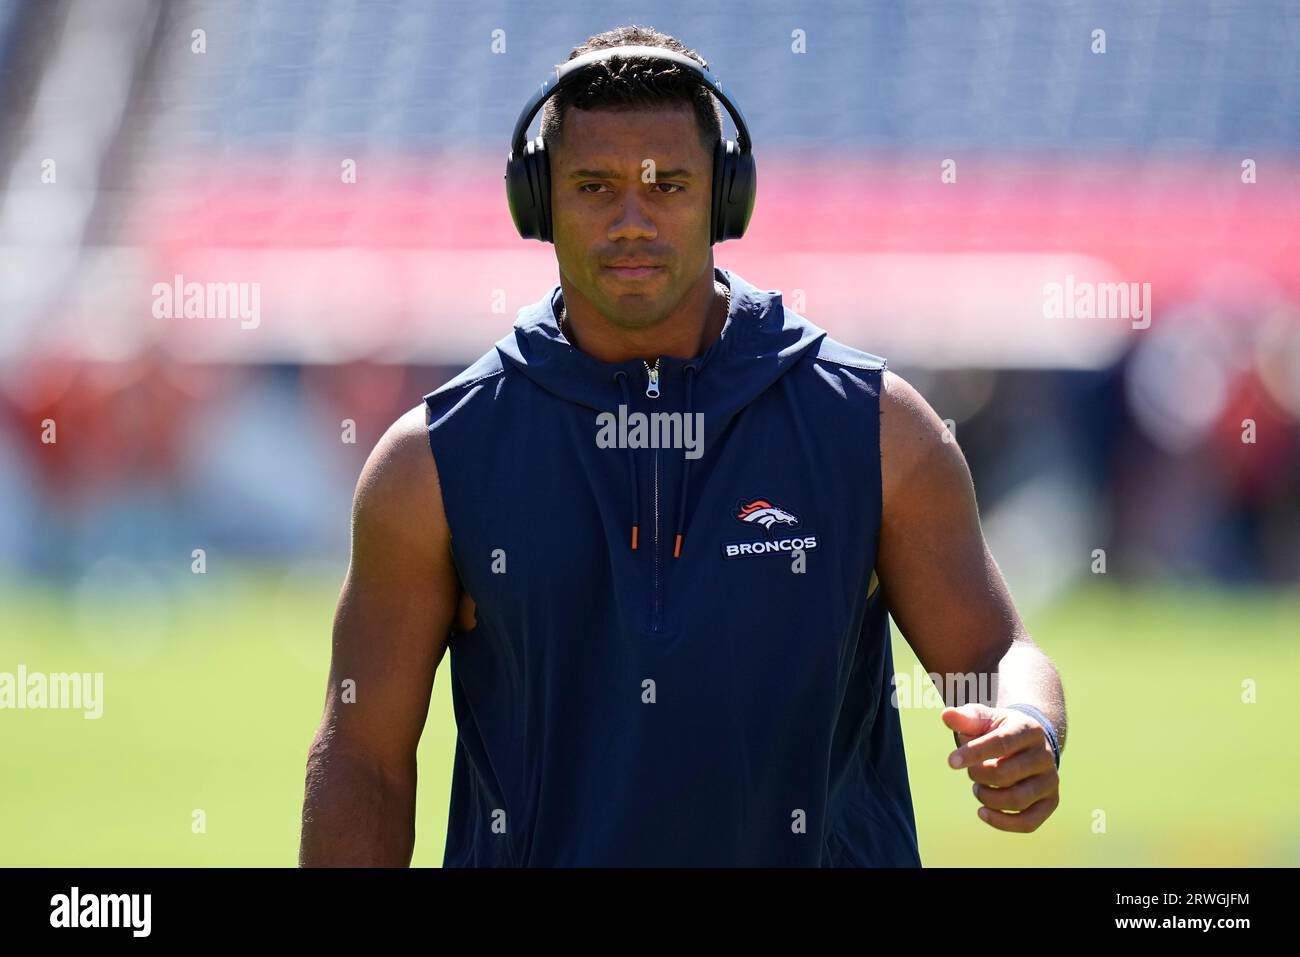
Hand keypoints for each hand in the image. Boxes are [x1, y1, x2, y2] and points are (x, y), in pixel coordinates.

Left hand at [941, 703, 1059, 832]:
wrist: (1028, 744)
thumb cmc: (999, 730)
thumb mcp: (984, 718)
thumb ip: (966, 718)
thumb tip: (947, 715)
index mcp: (1029, 730)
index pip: (1001, 743)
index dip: (974, 753)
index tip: (951, 761)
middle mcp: (1044, 756)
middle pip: (1005, 774)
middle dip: (978, 775)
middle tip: (971, 772)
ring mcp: (1050, 780)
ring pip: (1017, 800)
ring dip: (988, 798)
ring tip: (978, 788)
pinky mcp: (1050, 801)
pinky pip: (1029, 822)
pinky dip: (1002, 822)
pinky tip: (982, 812)